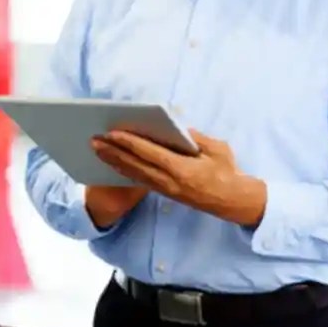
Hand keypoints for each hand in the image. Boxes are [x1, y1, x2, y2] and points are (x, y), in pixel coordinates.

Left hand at [90, 129, 265, 226]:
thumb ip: (194, 137)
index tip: (112, 133)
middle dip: (113, 152)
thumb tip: (175, 125)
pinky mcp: (165, 193)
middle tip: (94, 140)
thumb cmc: (227, 172)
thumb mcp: (216, 149)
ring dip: (114, 162)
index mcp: (182, 170)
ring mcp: (166, 190)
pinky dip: (125, 171)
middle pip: (136, 165)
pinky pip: (141, 181)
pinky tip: (113, 163)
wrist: (233, 201)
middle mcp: (170, 182)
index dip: (129, 143)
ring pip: (134, 175)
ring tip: (97, 150)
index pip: (150, 154)